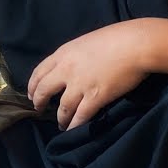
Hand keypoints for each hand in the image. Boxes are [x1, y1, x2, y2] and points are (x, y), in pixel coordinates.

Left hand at [27, 19, 151, 130]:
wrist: (135, 44)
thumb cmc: (115, 38)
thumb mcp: (84, 42)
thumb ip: (73, 56)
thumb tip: (71, 66)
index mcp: (62, 54)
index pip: (39, 72)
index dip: (32, 85)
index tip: (31, 93)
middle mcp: (66, 70)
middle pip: (44, 90)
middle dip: (39, 102)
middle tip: (38, 109)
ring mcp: (80, 85)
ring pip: (62, 107)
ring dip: (60, 118)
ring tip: (61, 124)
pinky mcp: (95, 97)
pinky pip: (80, 116)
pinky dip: (75, 125)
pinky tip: (73, 129)